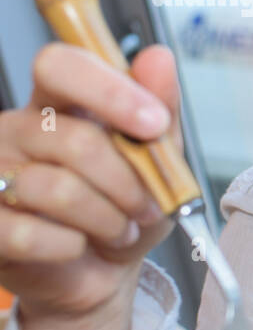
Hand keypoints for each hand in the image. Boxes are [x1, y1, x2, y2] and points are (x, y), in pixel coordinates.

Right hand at [0, 43, 180, 329]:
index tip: (154, 124)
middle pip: (75, 141)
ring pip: (57, 189)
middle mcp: (15, 130)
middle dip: (128, 183)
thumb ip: (159, 109)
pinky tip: (77, 246)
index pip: (61, 66)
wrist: (104, 272)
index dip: (108, 91)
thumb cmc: (126, 208)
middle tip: (148, 207)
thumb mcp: (159, 160)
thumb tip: (158, 57)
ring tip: (120, 229)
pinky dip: (70, 246)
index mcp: (56, 104)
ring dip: (107, 219)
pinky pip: (27, 233)